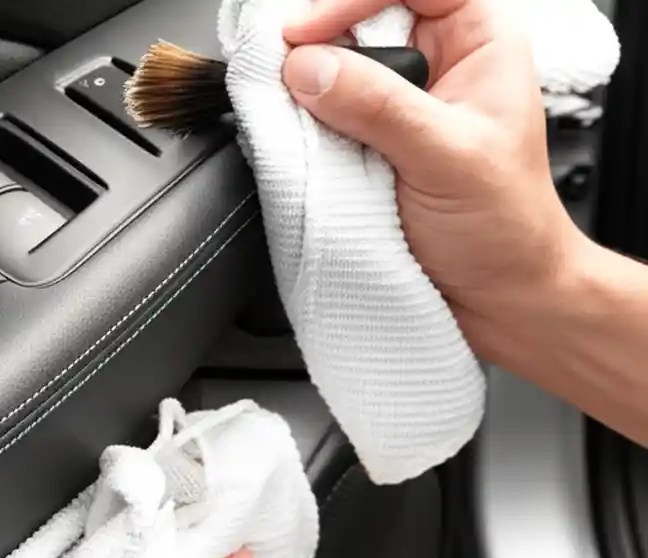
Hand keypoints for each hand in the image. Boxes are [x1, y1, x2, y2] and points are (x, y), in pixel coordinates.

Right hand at [280, 0, 592, 360]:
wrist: (498, 299)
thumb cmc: (506, 228)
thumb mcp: (446, 158)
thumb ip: (379, 108)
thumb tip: (309, 69)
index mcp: (478, 41)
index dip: (349, 2)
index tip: (302, 35)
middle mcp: (435, 64)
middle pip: (358, 20)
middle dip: (317, 42)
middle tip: (281, 68)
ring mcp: (396, 106)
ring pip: (333, 69)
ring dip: (304, 89)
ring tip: (283, 107)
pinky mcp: (365, 143)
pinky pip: (319, 118)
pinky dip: (298, 126)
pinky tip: (291, 137)